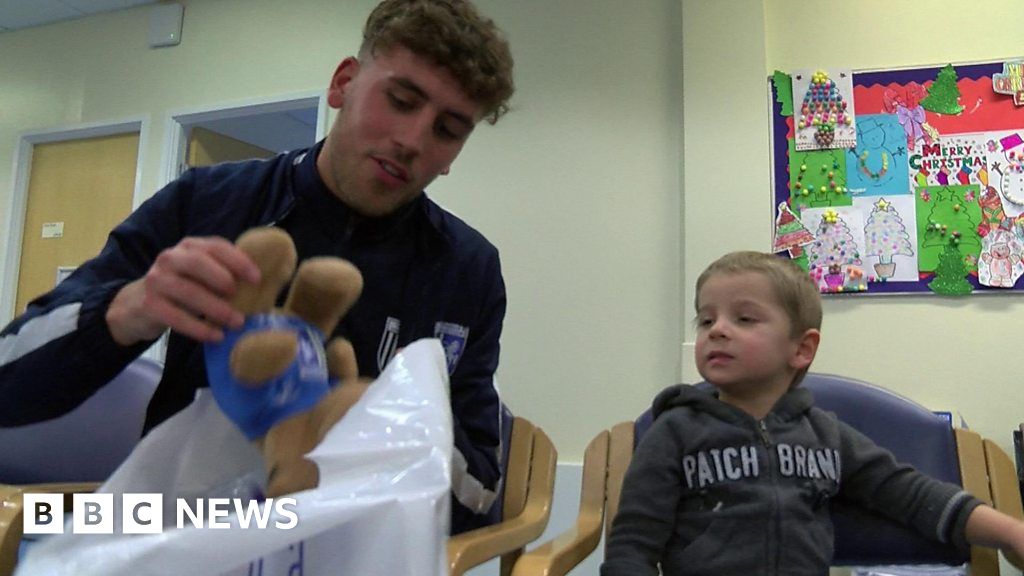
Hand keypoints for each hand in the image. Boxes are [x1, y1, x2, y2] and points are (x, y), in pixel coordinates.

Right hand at [106, 236, 260, 344]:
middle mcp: (170, 258)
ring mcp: (156, 281)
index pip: (215, 246)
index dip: (238, 261)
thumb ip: (222, 272)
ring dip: (216, 309)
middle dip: (223, 280)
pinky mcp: (149, 305)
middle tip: (239, 297)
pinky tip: (216, 336)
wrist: (136, 306)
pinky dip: (199, 328)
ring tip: (236, 323)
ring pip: (189, 292)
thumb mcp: (199, 275)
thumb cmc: (180, 288)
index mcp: (189, 247)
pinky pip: (177, 317)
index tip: (257, 279)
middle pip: (198, 263)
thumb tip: (261, 286)